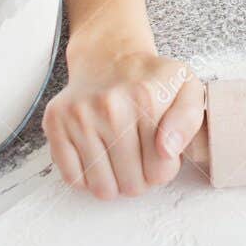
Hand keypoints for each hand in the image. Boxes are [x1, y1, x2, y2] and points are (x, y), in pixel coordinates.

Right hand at [43, 47, 205, 199]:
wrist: (110, 56)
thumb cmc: (150, 80)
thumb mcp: (186, 88)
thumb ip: (189, 120)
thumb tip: (168, 150)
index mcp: (147, 98)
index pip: (160, 172)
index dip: (164, 168)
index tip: (161, 150)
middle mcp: (110, 106)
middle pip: (131, 185)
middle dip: (140, 177)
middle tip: (140, 153)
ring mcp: (79, 115)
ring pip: (102, 189)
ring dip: (114, 181)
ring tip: (120, 156)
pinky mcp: (56, 123)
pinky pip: (74, 180)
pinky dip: (88, 177)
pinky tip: (99, 154)